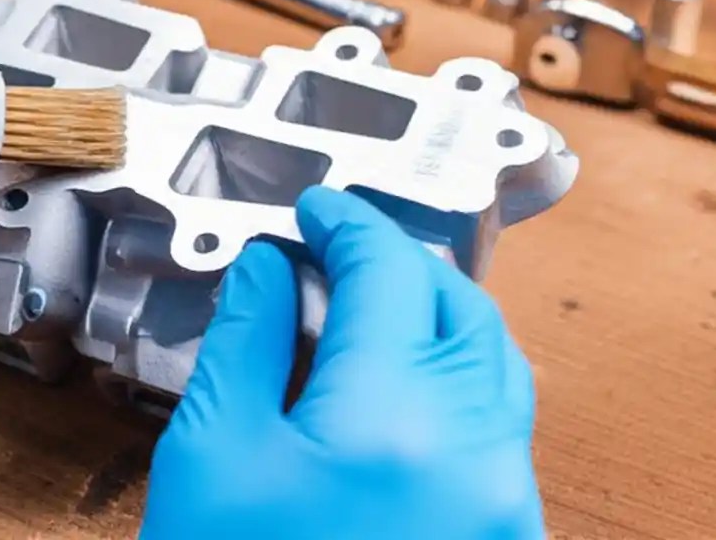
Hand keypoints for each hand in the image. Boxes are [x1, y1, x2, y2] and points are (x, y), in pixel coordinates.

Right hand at [140, 186, 543, 539]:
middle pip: (461, 306)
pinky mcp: (503, 536)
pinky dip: (452, 375)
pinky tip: (391, 383)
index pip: (390, 272)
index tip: (319, 207)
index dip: (348, 223)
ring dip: (434, 314)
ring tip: (364, 307)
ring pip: (492, 362)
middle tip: (337, 250)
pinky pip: (496, 422)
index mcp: (395, 422)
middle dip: (400, 262)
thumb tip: (267, 269)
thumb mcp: (212, 454)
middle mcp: (476, 455)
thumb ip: (245, 339)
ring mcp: (502, 503)